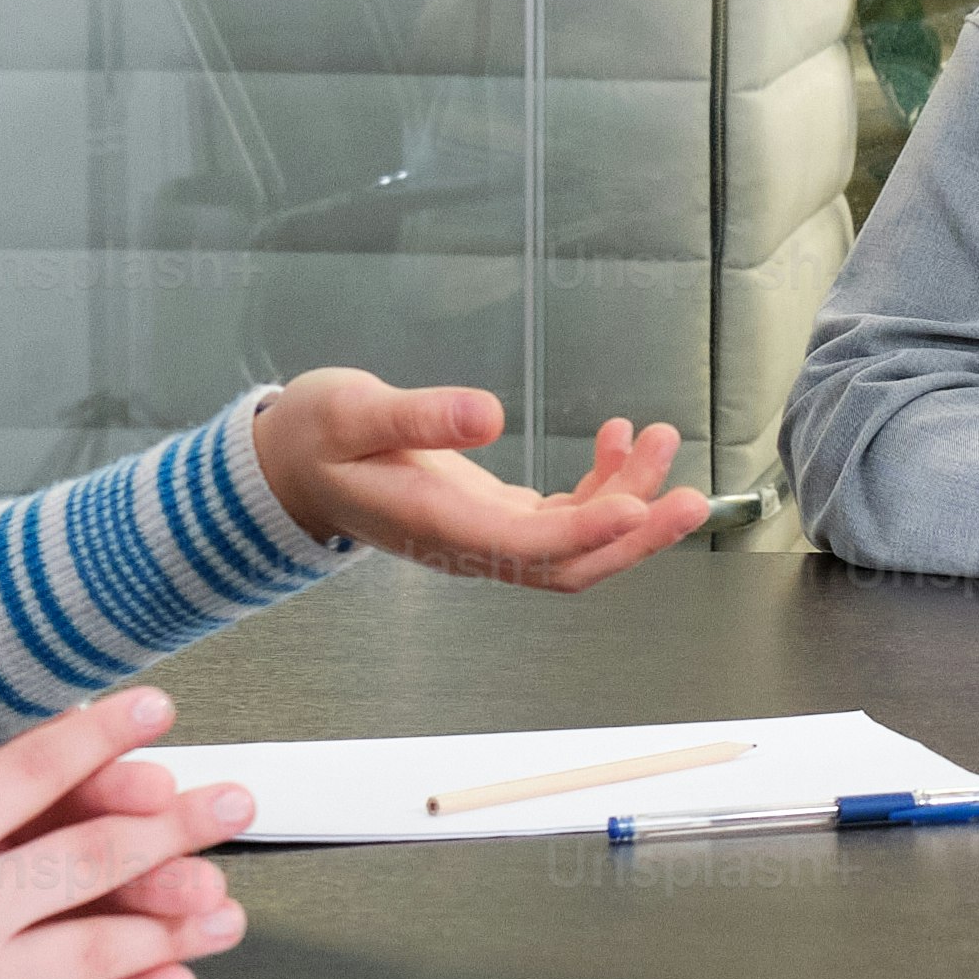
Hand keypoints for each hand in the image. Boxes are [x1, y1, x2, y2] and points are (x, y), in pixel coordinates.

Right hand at [255, 372, 711, 592]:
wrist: (289, 467)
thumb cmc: (315, 438)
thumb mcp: (354, 413)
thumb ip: (419, 417)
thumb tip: (488, 414)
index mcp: (438, 527)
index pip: (528, 546)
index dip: (589, 531)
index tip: (638, 503)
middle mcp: (470, 544)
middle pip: (569, 565)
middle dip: (635, 538)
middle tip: (689, 497)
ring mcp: (485, 535)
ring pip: (575, 543)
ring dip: (628, 501)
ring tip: (660, 437)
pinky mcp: (493, 516)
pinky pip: (561, 519)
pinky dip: (600, 485)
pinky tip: (616, 439)